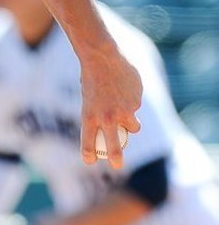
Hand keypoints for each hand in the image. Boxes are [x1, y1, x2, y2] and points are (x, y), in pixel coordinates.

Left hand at [78, 47, 141, 168]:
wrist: (102, 58)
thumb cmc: (91, 78)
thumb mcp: (88, 99)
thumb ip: (98, 115)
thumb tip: (110, 129)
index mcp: (90, 116)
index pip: (88, 141)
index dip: (88, 153)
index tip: (89, 161)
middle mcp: (107, 116)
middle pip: (114, 145)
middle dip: (117, 157)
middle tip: (117, 166)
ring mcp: (124, 110)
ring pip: (133, 127)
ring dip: (131, 126)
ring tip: (125, 115)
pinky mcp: (137, 102)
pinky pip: (136, 108)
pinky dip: (133, 103)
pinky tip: (125, 90)